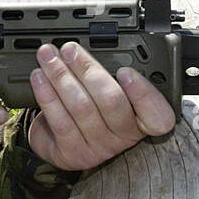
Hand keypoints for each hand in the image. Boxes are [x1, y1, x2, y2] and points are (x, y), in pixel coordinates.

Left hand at [26, 41, 176, 170]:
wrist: (58, 140)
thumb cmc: (89, 109)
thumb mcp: (105, 90)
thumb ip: (108, 73)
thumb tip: (91, 45)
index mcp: (141, 120)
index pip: (158, 116)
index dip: (144, 93)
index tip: (126, 70)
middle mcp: (124, 137)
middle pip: (112, 101)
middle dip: (87, 69)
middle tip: (70, 49)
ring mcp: (98, 148)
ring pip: (81, 107)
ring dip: (61, 76)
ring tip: (48, 57)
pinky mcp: (72, 154)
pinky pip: (60, 120)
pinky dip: (47, 94)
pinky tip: (39, 78)